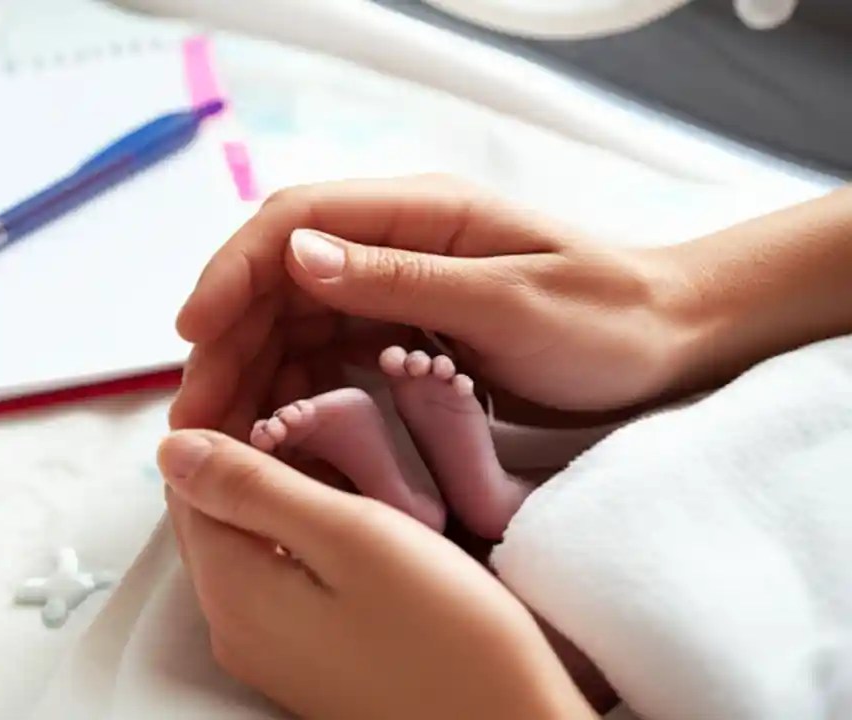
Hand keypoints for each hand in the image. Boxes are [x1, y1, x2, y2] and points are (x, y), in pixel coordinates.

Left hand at [157, 430, 595, 719]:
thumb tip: (170, 446)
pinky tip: (341, 502)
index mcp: (232, 590)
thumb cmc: (448, 635)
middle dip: (241, 450)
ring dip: (270, 487)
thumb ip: (253, 487)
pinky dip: (293, 527)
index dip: (216, 422)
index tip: (268, 376)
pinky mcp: (307, 660)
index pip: (188, 485)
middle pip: (212, 515)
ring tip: (325, 433)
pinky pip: (276, 574)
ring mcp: (270, 652)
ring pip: (246, 542)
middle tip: (299, 392)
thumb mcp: (350, 536)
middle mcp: (234, 628)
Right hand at [169, 175, 684, 435]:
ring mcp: (397, 291)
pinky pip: (329, 360)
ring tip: (221, 440)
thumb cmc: (606, 317)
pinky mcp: (404, 336)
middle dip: (228, 344)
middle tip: (194, 418)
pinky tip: (274, 436)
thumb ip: (402, 278)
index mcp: (416, 212)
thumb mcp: (508, 298)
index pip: (295, 222)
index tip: (193, 334)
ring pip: (295, 326)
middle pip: (280, 282)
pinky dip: (294, 395)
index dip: (232, 273)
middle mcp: (394, 245)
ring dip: (252, 377)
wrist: (671, 342)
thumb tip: (295, 256)